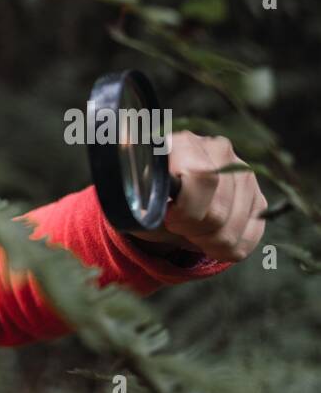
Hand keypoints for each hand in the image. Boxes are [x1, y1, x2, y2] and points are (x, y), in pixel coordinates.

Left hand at [132, 132, 266, 261]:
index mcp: (184, 143)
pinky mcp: (258, 198)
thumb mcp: (134, 198)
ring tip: (191, 232)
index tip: (168, 218)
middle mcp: (220, 151)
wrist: (161, 210)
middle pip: (219, 209)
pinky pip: (250, 237)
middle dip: (194, 231)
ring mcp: (243, 174)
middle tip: (177, 227)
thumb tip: (158, 198)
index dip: (185, 209)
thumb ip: (146, 195)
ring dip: (208, 242)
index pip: (202, 177)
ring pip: (235, 227)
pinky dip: (226, 248)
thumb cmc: (144, 201)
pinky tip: (209, 237)